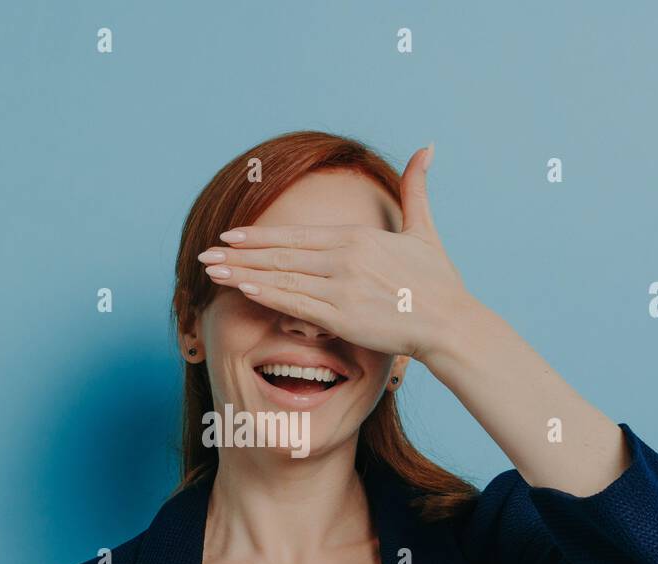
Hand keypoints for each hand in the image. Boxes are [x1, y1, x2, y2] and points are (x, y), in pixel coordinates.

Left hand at [197, 144, 475, 362]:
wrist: (451, 322)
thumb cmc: (438, 283)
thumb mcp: (425, 231)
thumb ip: (417, 189)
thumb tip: (427, 147)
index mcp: (356, 238)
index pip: (296, 236)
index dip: (260, 235)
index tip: (231, 235)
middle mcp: (344, 258)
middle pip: (280, 253)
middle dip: (239, 253)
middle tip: (206, 252)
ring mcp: (340, 287)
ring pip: (280, 277)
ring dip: (242, 273)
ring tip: (210, 271)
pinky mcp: (342, 316)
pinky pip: (294, 304)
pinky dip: (265, 294)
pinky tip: (241, 289)